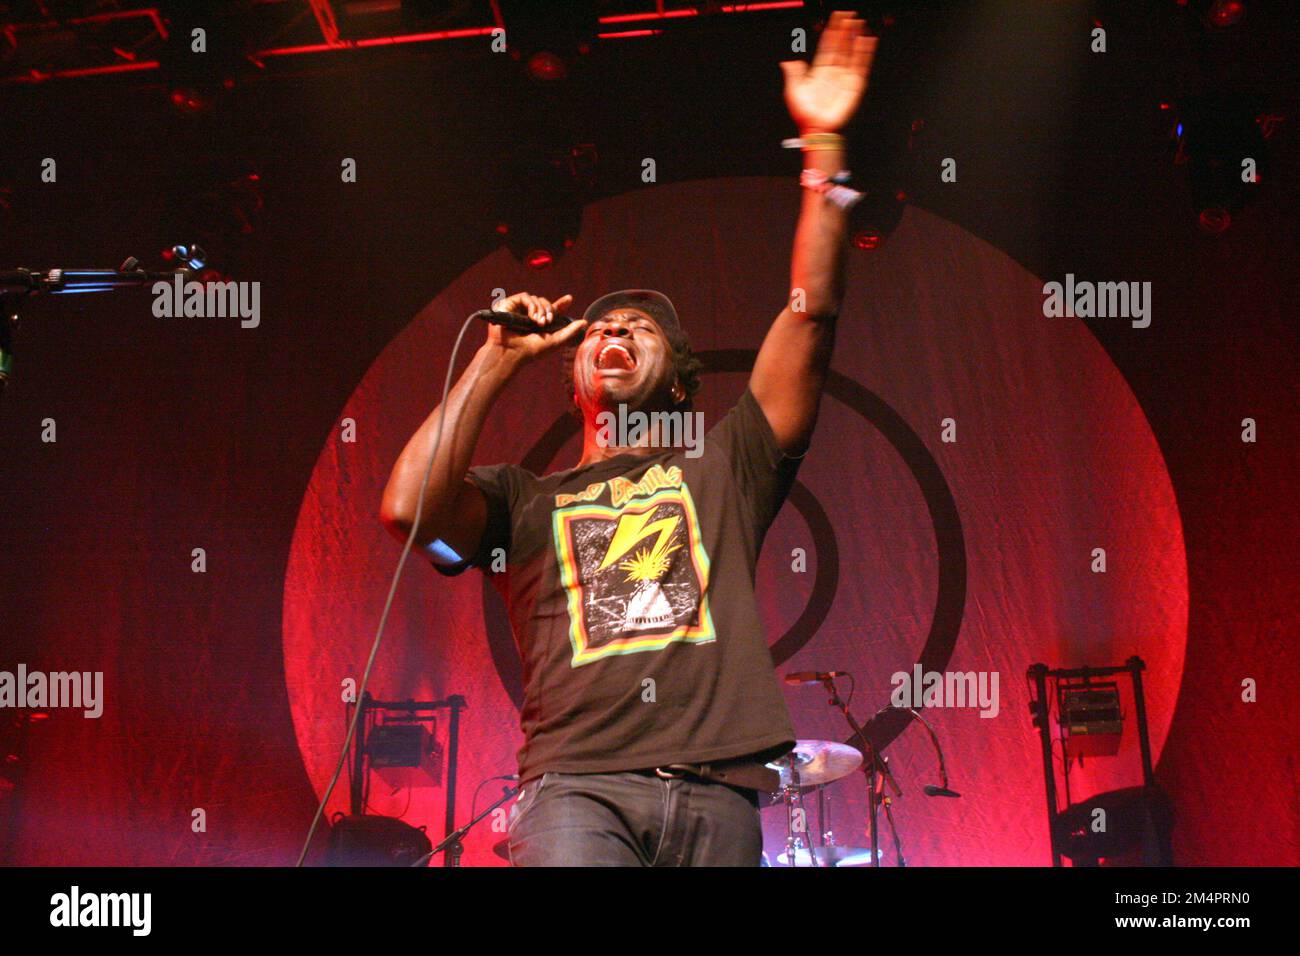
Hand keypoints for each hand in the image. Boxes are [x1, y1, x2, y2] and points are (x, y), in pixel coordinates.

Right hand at [485, 292, 585, 361]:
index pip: (551, 310)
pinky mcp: (510, 304)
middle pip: (545, 303)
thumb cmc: (531, 351)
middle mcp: (529, 316)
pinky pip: (526, 297)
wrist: (512, 352)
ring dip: (541, 310)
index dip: (561, 304)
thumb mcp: (555, 341)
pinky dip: (532, 306)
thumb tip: (584, 322)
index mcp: (539, 324)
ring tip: (538, 323)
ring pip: (536, 299)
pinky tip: (531, 317)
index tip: (569, 299)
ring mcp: (519, 310)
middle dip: (549, 310)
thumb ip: (569, 331)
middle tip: (547, 322)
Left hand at [780, 11, 876, 134]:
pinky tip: (867, 41)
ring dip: (855, 38)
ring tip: (858, 24)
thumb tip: (787, 61)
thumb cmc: (804, 114)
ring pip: (851, 53)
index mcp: (819, 71)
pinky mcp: (854, 85)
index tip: (836, 19)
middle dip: (845, 31)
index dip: (832, 32)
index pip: (828, 46)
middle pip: (841, 46)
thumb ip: (793, 74)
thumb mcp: (793, 91)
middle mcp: (833, 72)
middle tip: (849, 16)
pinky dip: (864, 53)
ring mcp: (844, 77)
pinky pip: (860, 66)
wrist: (816, 129)